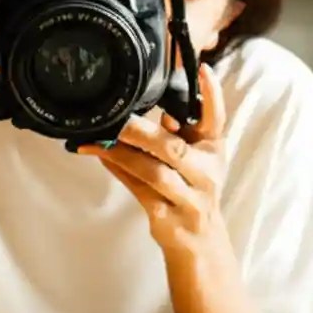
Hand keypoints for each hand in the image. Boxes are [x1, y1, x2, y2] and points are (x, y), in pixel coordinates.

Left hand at [79, 64, 228, 254]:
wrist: (200, 243)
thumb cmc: (193, 190)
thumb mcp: (196, 158)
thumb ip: (178, 132)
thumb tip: (154, 108)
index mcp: (215, 151)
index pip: (217, 118)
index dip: (211, 95)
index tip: (202, 69)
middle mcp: (207, 173)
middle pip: (173, 148)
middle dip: (142, 132)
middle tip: (117, 116)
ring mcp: (190, 198)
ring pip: (153, 171)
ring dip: (121, 153)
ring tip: (96, 139)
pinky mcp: (168, 216)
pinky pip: (139, 189)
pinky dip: (118, 170)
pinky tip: (100, 156)